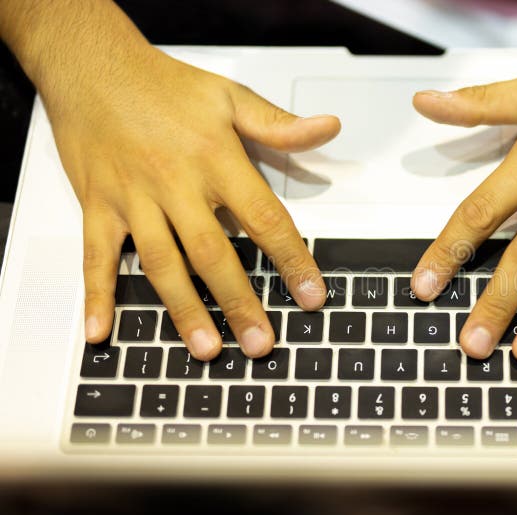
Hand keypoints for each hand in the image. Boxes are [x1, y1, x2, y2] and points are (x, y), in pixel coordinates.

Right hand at [52, 47, 339, 359]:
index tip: (311, 296)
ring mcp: (133, 199)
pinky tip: (103, 331)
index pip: (264, 218)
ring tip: (207, 349)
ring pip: (160, 263)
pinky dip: (98, 295)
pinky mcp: (98, 206)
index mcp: (214, 160)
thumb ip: (278, 124)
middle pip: (212, 253)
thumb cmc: (164, 85)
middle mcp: (175, 184)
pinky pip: (96, 257)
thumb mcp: (228, 95)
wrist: (92, 65)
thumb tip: (326, 129)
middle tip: (260, 343)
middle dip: (239, 302)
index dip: (292, 260)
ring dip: (183, 309)